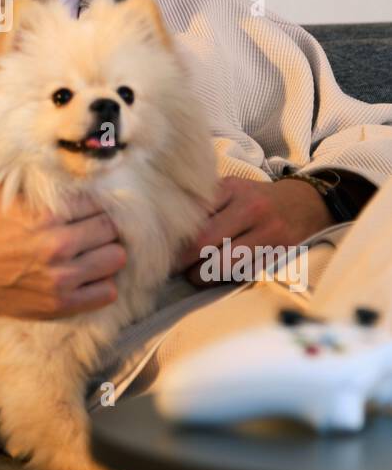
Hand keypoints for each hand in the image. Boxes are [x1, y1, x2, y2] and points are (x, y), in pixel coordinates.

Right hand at [0, 185, 126, 318]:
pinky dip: (103, 283)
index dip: (95, 207)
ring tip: (95, 252)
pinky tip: (90, 277)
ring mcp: (62, 277)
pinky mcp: (61, 303)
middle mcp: (58, 245)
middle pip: (110, 230)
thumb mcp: (5, 192)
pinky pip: (106, 292)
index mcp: (48, 215)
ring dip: (108, 253)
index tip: (89, 211)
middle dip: (104, 228)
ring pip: (115, 259)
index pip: (98, 205)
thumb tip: (64, 164)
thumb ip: (36, 179)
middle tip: (93, 231)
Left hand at [173, 175, 335, 285]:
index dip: (175, 240)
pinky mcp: (280, 256)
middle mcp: (251, 209)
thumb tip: (167, 230)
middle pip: (204, 245)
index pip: (194, 218)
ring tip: (197, 274)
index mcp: (233, 189)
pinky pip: (244, 275)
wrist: (307, 204)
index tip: (163, 250)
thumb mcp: (232, 189)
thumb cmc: (257, 199)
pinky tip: (221, 276)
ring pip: (223, 266)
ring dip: (204, 276)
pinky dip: (227, 280)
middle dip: (184, 262)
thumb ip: (205, 205)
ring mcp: (268, 234)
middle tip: (175, 269)